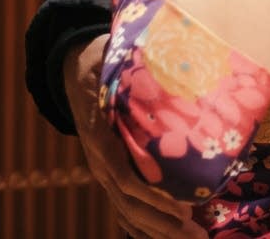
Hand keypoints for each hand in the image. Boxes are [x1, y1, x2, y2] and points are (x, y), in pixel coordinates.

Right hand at [64, 34, 204, 237]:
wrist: (74, 69)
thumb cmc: (101, 61)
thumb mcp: (113, 59)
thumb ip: (134, 65)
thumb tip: (172, 49)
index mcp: (101, 136)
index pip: (126, 176)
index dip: (152, 195)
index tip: (181, 206)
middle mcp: (101, 159)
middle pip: (129, 202)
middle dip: (161, 222)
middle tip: (195, 234)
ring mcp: (104, 169)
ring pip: (126, 209)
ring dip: (156, 228)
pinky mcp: (111, 170)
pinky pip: (124, 205)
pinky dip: (141, 225)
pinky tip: (162, 237)